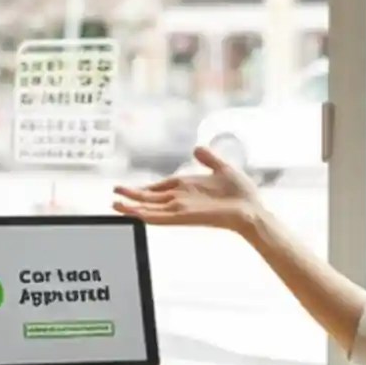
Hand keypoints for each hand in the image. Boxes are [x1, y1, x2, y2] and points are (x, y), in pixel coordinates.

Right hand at [113, 146, 262, 231]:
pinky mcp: (184, 216)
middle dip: (131, 196)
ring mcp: (181, 208)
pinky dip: (145, 215)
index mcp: (186, 188)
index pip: (159, 189)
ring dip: (132, 207)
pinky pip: (160, 217)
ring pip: (150, 209)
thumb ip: (209, 159)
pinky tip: (133, 213)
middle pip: (149, 199)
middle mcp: (180, 199)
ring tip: (114, 204)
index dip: (143, 188)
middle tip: (113, 195)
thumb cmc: (242, 193)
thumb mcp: (223, 168)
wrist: (251, 209)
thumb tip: (197, 148)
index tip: (127, 187)